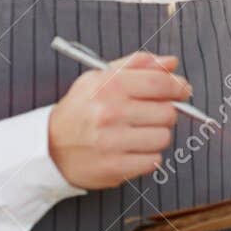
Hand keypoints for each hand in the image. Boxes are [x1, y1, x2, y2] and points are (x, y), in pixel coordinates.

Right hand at [47, 51, 189, 188]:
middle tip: (149, 115)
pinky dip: (147, 156)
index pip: (160, 83)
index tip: (182, 90)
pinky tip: (131, 150)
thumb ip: (136, 65)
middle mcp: (110, 113)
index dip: (178, 86)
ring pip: (163, 137)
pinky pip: (153, 160)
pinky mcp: (115, 168)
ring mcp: (112, 142)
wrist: (48, 148)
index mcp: (108, 86)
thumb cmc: (80, 110)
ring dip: (156, 136)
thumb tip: (171, 62)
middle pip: (168, 112)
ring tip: (137, 134)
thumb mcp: (99, 78)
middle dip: (165, 112)